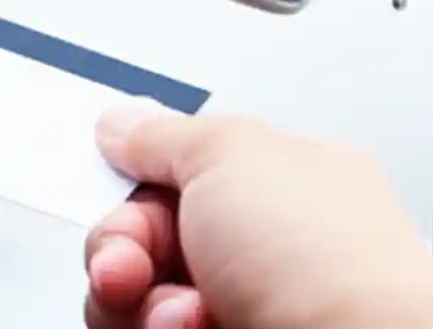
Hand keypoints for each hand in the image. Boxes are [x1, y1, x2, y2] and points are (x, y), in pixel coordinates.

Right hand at [83, 100, 432, 328]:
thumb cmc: (325, 262)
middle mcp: (250, 247)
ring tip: (180, 309)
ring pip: (126, 290)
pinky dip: (149, 326)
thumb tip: (122, 123)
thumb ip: (164, 132)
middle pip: (134, 233)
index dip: (130, 178)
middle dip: (120, 243)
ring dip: (133, 294)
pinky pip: (136, 327)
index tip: (108, 180)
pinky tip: (191, 326)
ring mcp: (230, 301)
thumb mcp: (230, 154)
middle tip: (134, 258)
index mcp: (272, 182)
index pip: (168, 168)